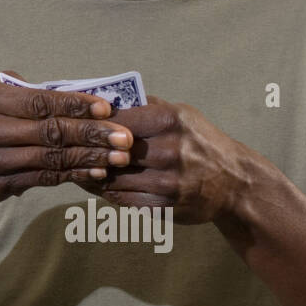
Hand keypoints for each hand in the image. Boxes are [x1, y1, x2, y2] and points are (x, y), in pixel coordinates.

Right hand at [0, 73, 134, 203]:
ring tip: (120, 155)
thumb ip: (22, 89)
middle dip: (91, 133)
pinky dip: (74, 174)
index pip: (37, 102)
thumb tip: (73, 91)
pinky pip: (45, 178)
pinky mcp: (0, 186)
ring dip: (90, 157)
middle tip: (124, 136)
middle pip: (48, 131)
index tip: (106, 107)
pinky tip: (98, 170)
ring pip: (50, 158)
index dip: (74, 104)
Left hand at [91, 96, 256, 223]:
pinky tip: (99, 185)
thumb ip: (144, 106)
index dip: (94, 123)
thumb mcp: (180, 113)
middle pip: (110, 150)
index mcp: (169, 121)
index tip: (79, 124)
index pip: (115, 119)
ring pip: (112, 178)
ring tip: (81, 167)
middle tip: (71, 149)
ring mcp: (167, 181)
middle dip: (90, 151)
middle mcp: (168, 151)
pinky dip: (107, 192)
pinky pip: (123, 199)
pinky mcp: (165, 206)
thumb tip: (102, 99)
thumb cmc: (199, 141)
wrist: (234, 182)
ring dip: (94, 174)